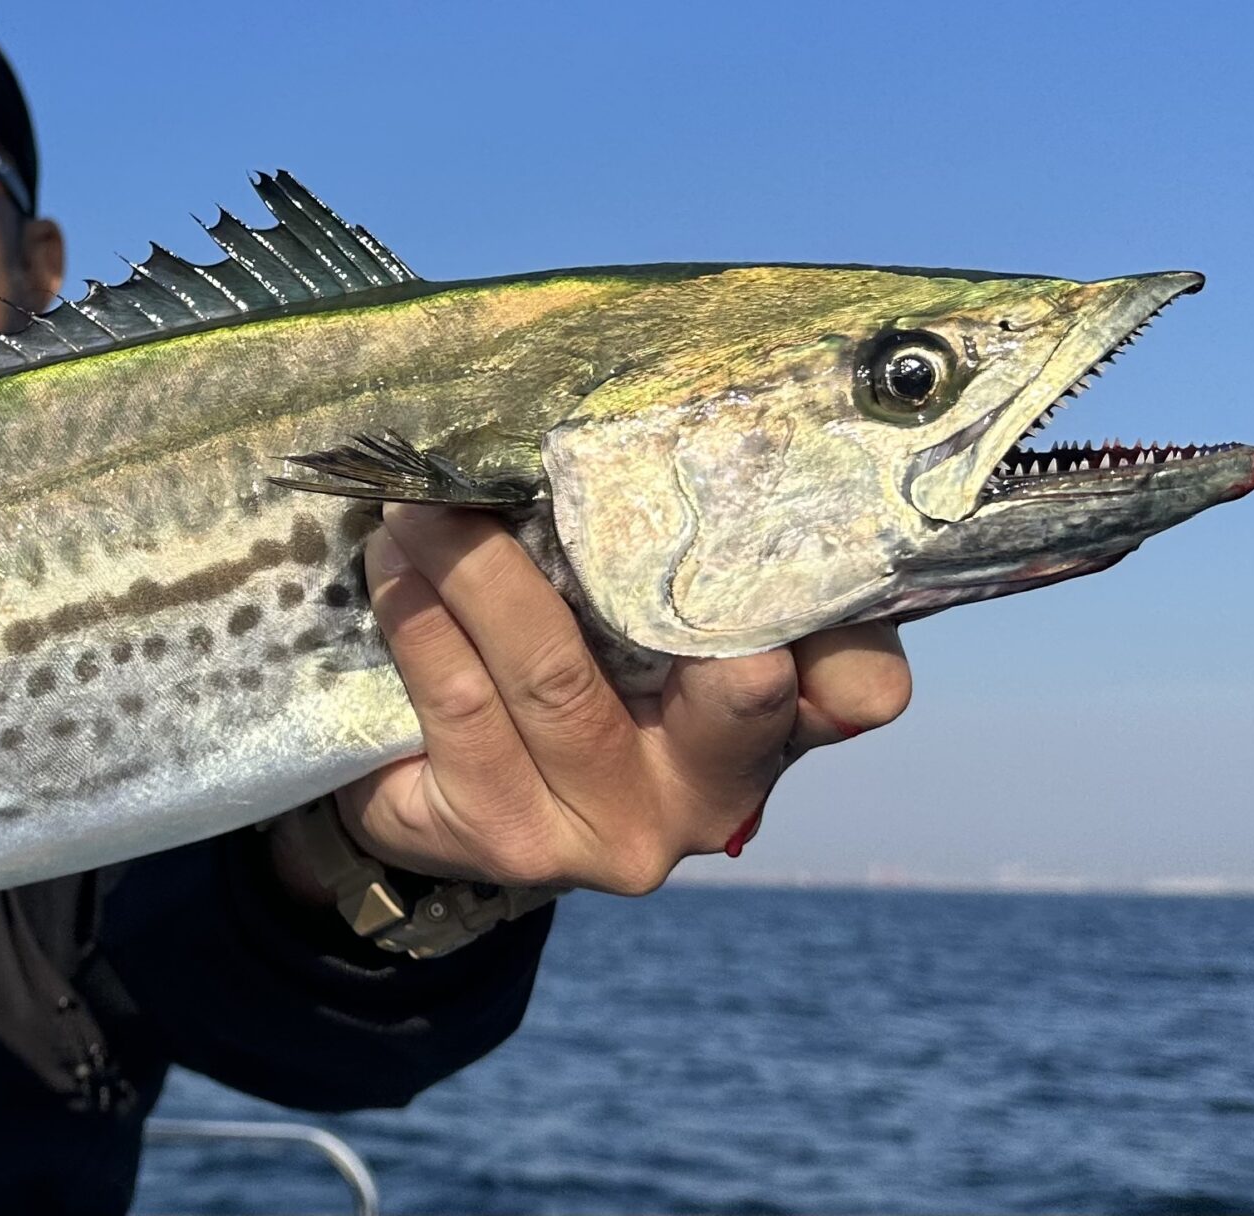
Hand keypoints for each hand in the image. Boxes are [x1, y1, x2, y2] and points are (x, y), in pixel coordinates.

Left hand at [335, 505, 911, 895]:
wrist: (453, 801)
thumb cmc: (579, 669)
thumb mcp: (647, 619)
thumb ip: (680, 553)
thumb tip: (656, 414)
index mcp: (779, 727)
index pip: (860, 685)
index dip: (843, 620)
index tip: (785, 512)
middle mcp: (711, 794)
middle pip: (723, 689)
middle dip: (647, 575)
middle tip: (576, 476)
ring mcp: (608, 831)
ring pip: (554, 678)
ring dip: (479, 567)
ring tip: (427, 497)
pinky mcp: (505, 838)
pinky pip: (460, 705)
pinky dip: (420, 615)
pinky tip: (393, 558)